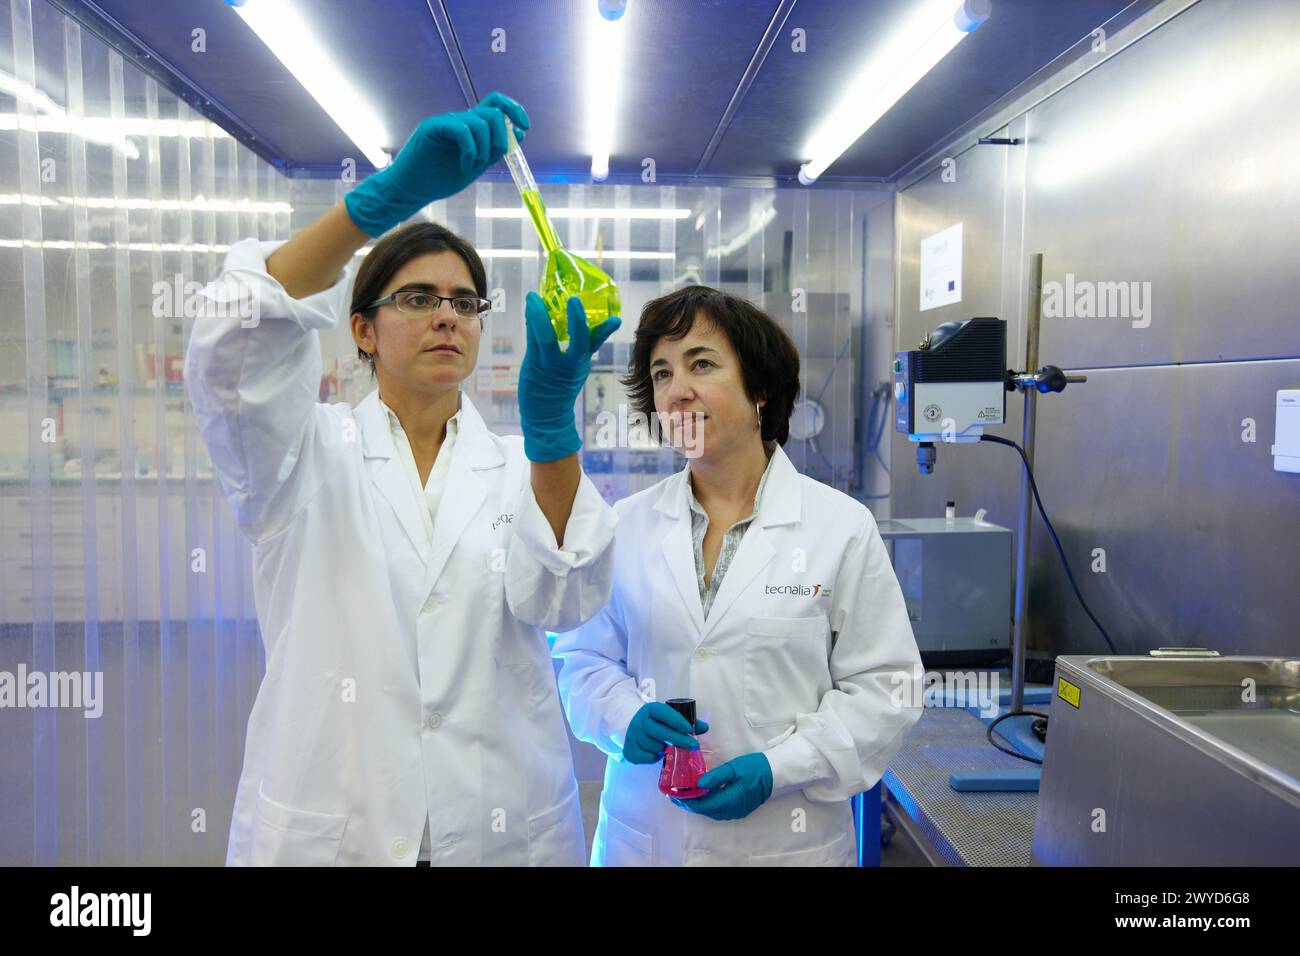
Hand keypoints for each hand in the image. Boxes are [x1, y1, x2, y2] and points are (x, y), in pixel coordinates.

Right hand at [344, 91, 528, 236]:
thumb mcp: (477, 165)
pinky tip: (464, 165)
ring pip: (479, 122)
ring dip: (483, 149)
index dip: (514, 109)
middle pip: (492, 112)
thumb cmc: (442, 178)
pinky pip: (462, 130)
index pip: (496, 104)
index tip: (525, 126)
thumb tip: (519, 132)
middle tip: (491, 158)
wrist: (414, 189)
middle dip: (500, 137)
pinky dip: (470, 150)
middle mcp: (461, 120)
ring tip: (471, 166)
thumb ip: (495, 150)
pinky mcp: (433, 127)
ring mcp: (447, 122)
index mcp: (472, 127)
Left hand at [518, 293, 620, 461]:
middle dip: (578, 320)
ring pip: (547, 338)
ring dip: (540, 315)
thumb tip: (571, 320)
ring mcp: (551, 365)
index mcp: (581, 362)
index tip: (616, 319)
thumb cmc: (559, 389)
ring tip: (534, 297)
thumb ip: (575, 348)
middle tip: (575, 299)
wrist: (546, 417)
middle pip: (578, 341)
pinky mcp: (534, 365)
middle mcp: (569, 363)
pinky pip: (532, 340)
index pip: (596, 342)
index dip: (606, 330)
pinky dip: (530, 322)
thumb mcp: (573, 369)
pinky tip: (529, 307)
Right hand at [622, 701, 708, 764]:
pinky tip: (656, 752)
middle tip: (693, 745)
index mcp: (650, 710)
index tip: (689, 729)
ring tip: (666, 746)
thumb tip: (704, 727)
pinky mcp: (629, 751)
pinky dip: (655, 758)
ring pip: (655, 747)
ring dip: (665, 749)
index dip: (676, 720)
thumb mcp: (670, 719)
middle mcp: (639, 721)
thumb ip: (687, 722)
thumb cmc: (658, 724)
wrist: (636, 731)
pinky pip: (648, 758)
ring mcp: (632, 736)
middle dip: (678, 739)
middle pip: (659, 732)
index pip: (662, 712)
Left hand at [672, 752, 771, 819]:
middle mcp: (731, 810)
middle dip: (689, 803)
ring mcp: (735, 811)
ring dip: (697, 804)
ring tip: (684, 793)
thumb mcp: (734, 768)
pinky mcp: (738, 809)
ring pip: (711, 811)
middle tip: (675, 793)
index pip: (703, 805)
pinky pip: (718, 809)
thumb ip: (716, 776)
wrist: (775, 773)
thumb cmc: (755, 767)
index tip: (674, 794)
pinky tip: (701, 795)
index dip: (687, 801)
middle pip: (705, 810)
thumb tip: (698, 784)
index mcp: (730, 800)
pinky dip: (707, 804)